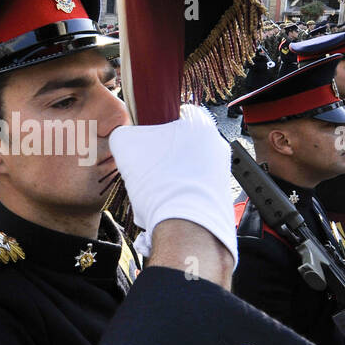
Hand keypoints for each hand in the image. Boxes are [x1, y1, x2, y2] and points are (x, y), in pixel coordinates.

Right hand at [109, 104, 237, 266]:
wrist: (184, 228)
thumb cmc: (160, 183)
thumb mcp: (125, 145)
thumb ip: (122, 133)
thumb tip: (122, 137)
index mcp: (200, 123)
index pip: (174, 115)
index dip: (154, 128)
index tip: (143, 144)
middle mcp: (217, 145)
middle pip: (180, 145)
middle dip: (161, 158)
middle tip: (145, 171)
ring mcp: (222, 172)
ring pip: (186, 170)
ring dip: (168, 180)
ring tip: (153, 194)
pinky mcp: (221, 197)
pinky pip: (193, 192)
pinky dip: (179, 198)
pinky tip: (165, 207)